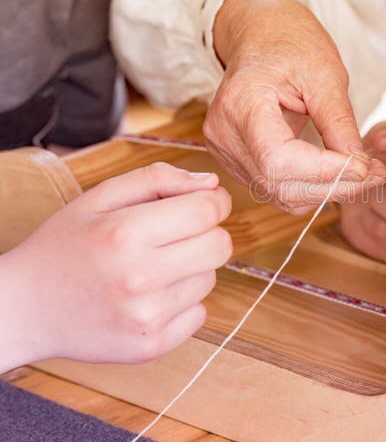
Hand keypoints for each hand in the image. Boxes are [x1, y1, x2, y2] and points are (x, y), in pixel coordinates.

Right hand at [0, 163, 231, 371]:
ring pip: (210, 279)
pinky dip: (182, 303)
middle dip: (208, 233)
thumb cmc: (65, 245)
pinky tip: (148, 298)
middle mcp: (139, 278)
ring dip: (191, 269)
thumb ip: (157, 179)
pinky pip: (199, 314)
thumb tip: (212, 183)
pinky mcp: (151, 346)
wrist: (24, 309)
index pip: (208, 210)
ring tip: (150, 269)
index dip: (214, 201)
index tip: (205, 202)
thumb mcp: (99, 198)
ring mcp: (146, 317)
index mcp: (125, 233)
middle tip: (179, 235)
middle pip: (220, 246)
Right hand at [205, 0, 383, 213]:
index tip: (365, 167)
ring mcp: (226, 151)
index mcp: (241, 104)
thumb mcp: (325, 75)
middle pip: (279, 184)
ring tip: (362, 173)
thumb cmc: (290, 44)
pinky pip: (275, 189)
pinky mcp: (236, 161)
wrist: (261, 36)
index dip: (325, 172)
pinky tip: (337, 174)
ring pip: (279, 194)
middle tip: (374, 174)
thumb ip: (340, 124)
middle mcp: (225, 134)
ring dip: (325, 192)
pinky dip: (310, 189)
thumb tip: (360, 168)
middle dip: (333, 186)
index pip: (279, 160)